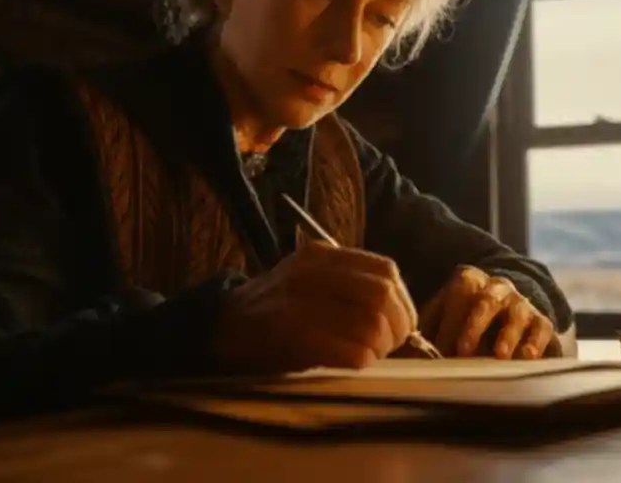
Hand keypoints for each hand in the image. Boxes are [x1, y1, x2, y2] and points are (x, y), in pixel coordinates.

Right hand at [213, 241, 416, 371]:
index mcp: (321, 255)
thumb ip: (347, 286)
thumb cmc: (272, 311)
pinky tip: (355, 365)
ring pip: (369, 323)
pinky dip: (361, 360)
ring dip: (379, 346)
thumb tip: (397, 313)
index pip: (385, 269)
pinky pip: (348, 349)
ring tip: (371, 356)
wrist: (218, 328)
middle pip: (381, 296)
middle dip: (396, 326)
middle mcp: (312, 272)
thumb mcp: (308, 282)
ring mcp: (299, 301)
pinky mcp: (290, 333)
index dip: (403, 300)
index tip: (402, 323)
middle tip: (390, 345)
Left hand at [419, 266, 557, 358]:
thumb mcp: (443, 314)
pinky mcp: (541, 320)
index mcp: (469, 281)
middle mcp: (497, 287)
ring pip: (517, 313)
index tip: (442, 349)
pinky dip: (536, 343)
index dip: (449, 323)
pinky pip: (542, 329)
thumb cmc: (464, 316)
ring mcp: (521, 303)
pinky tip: (527, 357)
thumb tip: (410, 349)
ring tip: (500, 355)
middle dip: (474, 326)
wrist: (506, 306)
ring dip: (508, 334)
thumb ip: (429, 327)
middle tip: (464, 351)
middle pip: (486, 301)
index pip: (458, 296)